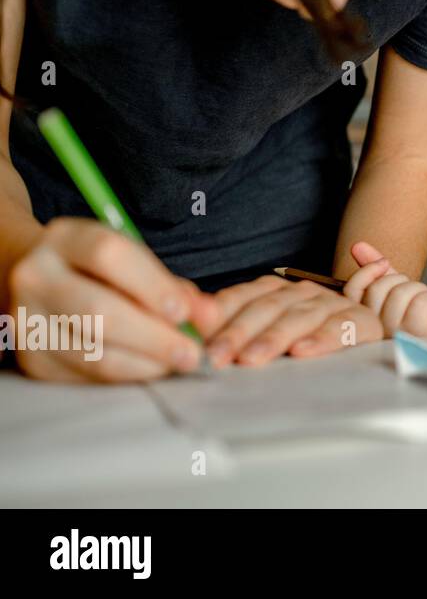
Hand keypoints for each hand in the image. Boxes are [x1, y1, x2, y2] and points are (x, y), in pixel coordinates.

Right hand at [6, 217, 217, 381]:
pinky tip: (153, 368)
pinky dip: (127, 374)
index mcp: (65, 239)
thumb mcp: (132, 262)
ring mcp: (29, 320)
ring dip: (146, 362)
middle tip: (193, 353)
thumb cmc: (102, 271)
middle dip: (155, 336)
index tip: (184, 313)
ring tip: (180, 362)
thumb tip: (209, 317)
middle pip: (99, 311)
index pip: (109, 255)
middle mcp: (37, 277)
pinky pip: (86, 375)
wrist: (41, 284)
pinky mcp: (32, 358)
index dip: (151, 285)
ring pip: (93, 351)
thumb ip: (172, 286)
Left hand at [199, 275, 383, 367]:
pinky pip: (339, 329)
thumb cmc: (307, 338)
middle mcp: (301, 292)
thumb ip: (227, 323)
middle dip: (237, 332)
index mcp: (275, 291)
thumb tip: (187, 313)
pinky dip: (320, 340)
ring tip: (251, 359)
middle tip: (216, 357)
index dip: (217, 315)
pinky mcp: (360, 322)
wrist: (363, 338)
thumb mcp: (265, 331)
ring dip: (272, 338)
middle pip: (266, 308)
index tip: (194, 339)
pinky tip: (302, 352)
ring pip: (298, 317)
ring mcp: (331, 305)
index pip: (241, 297)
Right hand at [342, 241, 426, 337]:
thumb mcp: (399, 286)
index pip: (352, 291)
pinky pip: (420, 302)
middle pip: (377, 288)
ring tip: (426, 306)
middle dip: (402, 281)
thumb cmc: (426, 311)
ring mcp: (395, 336)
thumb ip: (377, 269)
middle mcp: (377, 332)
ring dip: (420, 291)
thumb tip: (358, 246)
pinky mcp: (417, 335)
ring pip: (400, 293)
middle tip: (414, 295)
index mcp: (368, 321)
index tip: (383, 263)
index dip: (367, 271)